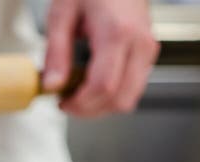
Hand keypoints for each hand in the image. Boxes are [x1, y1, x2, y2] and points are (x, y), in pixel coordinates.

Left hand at [43, 0, 159, 117]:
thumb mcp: (62, 14)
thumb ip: (56, 53)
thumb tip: (51, 86)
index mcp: (117, 33)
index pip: (103, 86)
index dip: (80, 104)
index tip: (61, 103)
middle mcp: (139, 44)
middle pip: (119, 99)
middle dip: (89, 110)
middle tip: (65, 101)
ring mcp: (148, 49)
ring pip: (129, 99)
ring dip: (101, 106)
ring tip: (77, 93)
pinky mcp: (148, 53)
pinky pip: (133, 88)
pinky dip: (111, 96)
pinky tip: (91, 86)